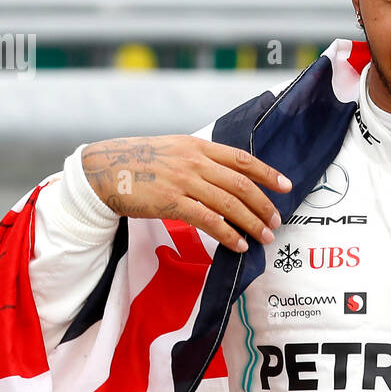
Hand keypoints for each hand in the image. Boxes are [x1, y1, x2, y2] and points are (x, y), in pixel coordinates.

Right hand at [80, 135, 292, 253]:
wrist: (104, 171)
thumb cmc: (139, 162)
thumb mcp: (173, 150)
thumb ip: (199, 159)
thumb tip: (226, 177)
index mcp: (198, 146)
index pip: (242, 159)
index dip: (268, 173)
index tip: (286, 186)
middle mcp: (195, 161)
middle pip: (241, 184)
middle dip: (264, 205)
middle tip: (277, 221)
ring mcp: (184, 181)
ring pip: (230, 204)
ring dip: (252, 223)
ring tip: (264, 237)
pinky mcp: (172, 202)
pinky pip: (208, 221)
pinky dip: (228, 234)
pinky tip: (238, 245)